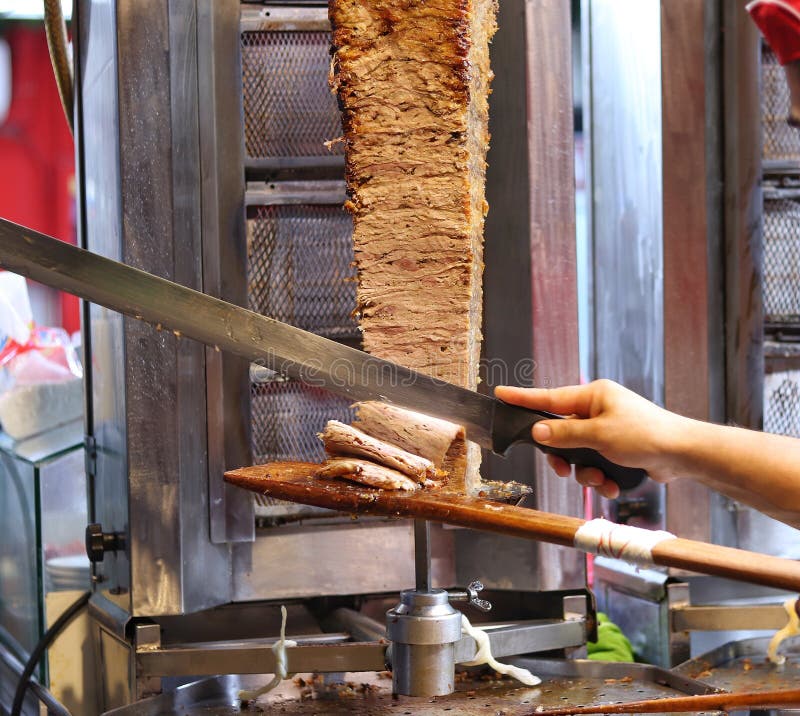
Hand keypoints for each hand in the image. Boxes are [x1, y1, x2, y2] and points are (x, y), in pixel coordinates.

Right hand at [495, 380, 689, 498]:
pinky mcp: (616, 448)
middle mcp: (597, 410)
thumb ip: (565, 433)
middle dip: (564, 456)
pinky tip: (611, 485)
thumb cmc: (646, 435)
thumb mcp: (600, 434)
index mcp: (593, 396)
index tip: (501, 394)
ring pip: (577, 453)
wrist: (682, 454)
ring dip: (585, 472)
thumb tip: (537, 430)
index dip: (523, 398)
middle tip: (564, 469)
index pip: (549, 397)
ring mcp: (607, 429)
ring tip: (599, 480)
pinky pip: (594, 464)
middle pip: (561, 432)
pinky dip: (600, 477)